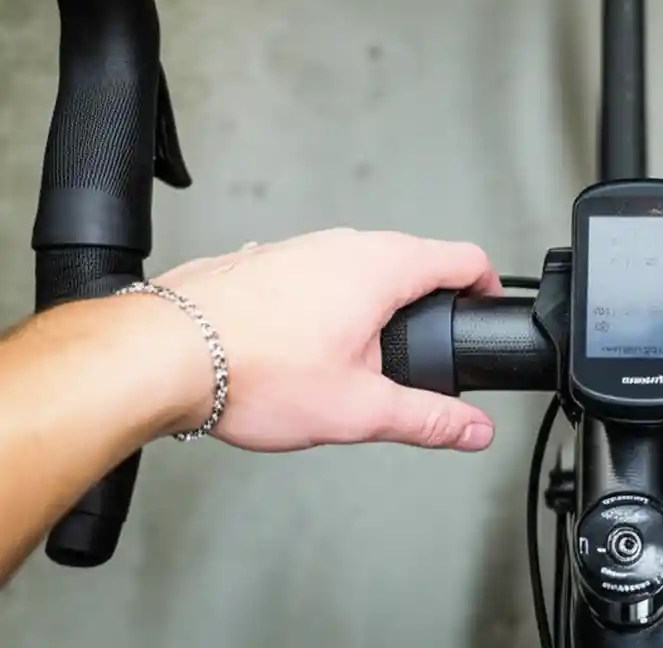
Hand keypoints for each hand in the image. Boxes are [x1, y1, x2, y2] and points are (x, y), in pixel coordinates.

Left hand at [153, 229, 500, 451]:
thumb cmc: (252, 371)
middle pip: (413, 260)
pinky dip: (328, 302)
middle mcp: (343, 245)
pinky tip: (305, 348)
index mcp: (382, 267)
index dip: (488, 286)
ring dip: (375, 302)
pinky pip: (317, 273)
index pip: (463, 257)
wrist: (161, 356)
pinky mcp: (264, 260)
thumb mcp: (358, 409)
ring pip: (360, 265)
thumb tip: (473, 429)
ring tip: (361, 359)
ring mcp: (299, 247)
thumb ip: (427, 418)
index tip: (489, 309)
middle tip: (428, 350)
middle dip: (430, 303)